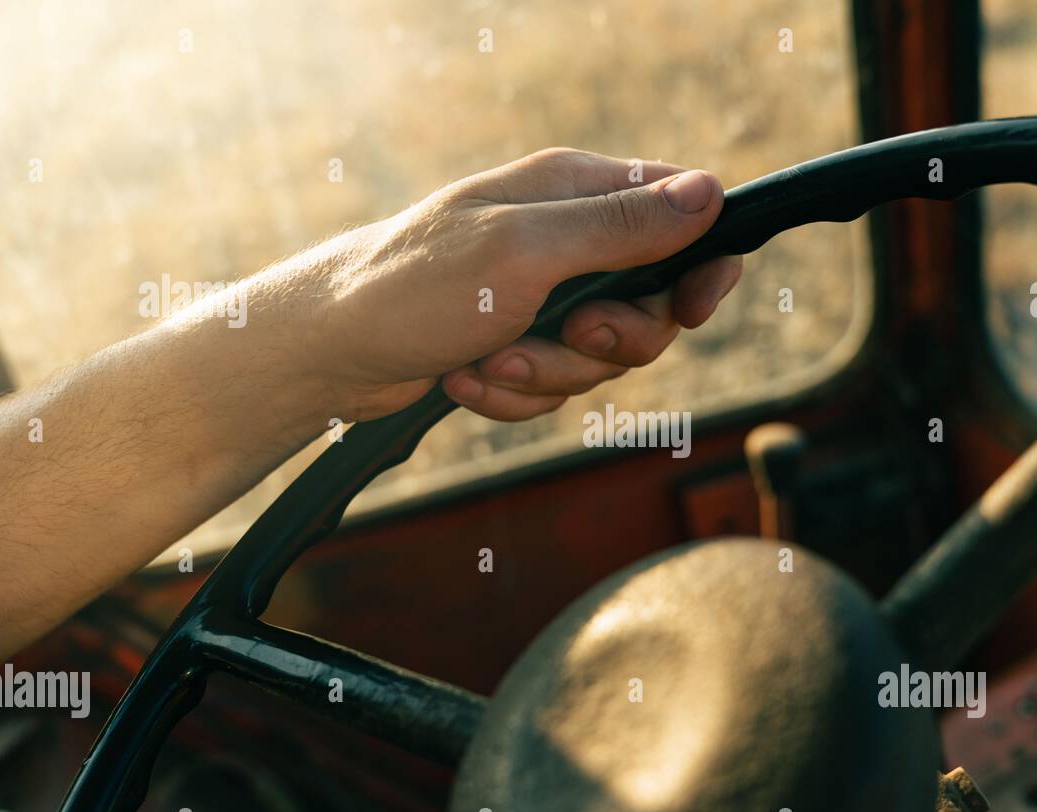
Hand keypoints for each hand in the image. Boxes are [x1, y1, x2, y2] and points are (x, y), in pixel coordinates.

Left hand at [311, 148, 742, 421]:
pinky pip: (554, 387)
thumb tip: (709, 194)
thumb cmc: (413, 286)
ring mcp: (540, 297)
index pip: (677, 211)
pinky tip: (465, 377)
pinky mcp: (517, 345)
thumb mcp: (526, 251)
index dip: (701, 262)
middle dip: (611, 338)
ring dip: (547, 372)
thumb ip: (621, 227)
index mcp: (572, 192)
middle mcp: (563, 240)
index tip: (694, 307)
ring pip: (600, 358)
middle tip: (572, 333)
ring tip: (488, 358)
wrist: (328, 352)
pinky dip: (513, 394)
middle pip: (650, 304)